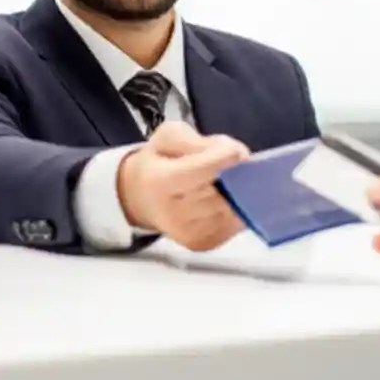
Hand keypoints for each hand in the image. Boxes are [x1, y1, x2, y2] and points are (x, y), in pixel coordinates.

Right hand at [118, 121, 248, 250]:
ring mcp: (189, 233)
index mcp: (159, 182)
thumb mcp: (169, 137)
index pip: (198, 171)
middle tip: (228, 164)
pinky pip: (235, 223)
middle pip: (220, 190)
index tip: (238, 152)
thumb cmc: (159, 163)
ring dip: (237, 191)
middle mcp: (172, 213)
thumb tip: (238, 154)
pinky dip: (236, 207)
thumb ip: (199, 141)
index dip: (223, 160)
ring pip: (232, 206)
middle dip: (233, 174)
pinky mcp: (204, 243)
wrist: (141, 198)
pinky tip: (222, 198)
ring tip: (221, 181)